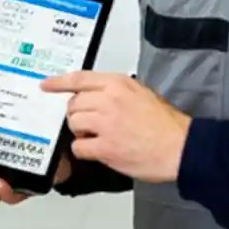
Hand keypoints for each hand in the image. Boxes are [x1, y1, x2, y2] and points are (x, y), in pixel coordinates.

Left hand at [41, 71, 190, 183]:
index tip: (46, 85)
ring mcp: (106, 123)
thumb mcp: (141, 93)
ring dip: (80, 132)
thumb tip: (94, 96)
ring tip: (97, 137)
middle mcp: (109, 100)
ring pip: (73, 123)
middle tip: (90, 124)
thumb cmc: (166, 124)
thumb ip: (115, 92)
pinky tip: (98, 150)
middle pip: (73, 104)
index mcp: (118, 83)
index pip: (79, 78)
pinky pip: (79, 147)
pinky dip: (84, 150)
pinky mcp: (106, 147)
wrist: (182, 147)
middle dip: (77, 115)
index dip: (58, 82)